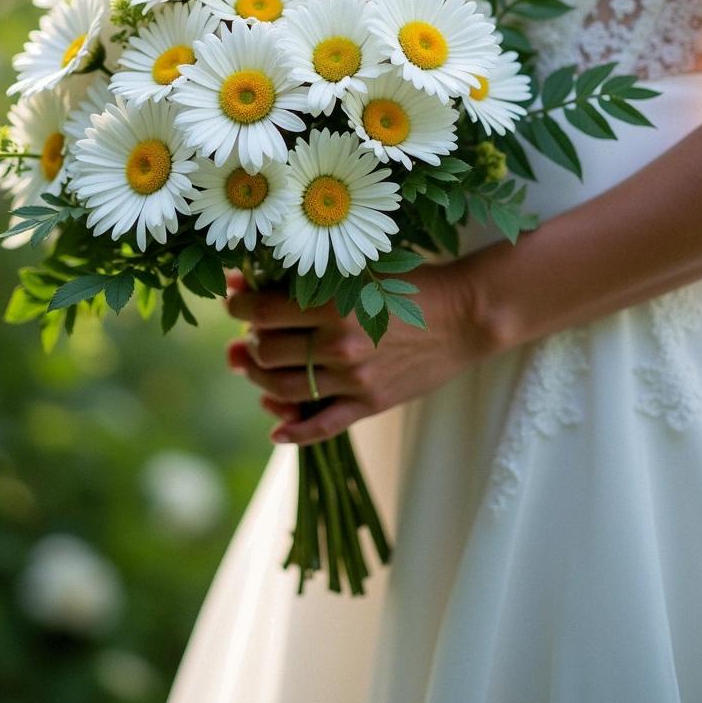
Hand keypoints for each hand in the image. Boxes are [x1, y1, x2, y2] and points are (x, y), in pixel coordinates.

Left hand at [224, 261, 502, 445]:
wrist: (465, 314)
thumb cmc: (412, 282)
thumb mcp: (360, 270)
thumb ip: (310, 277)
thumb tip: (249, 280)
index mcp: (334, 304)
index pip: (261, 312)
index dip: (238, 304)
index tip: (235, 297)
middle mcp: (340, 345)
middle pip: (265, 353)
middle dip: (249, 341)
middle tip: (252, 331)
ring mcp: (354, 379)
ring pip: (282, 391)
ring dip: (259, 379)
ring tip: (259, 365)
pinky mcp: (371, 403)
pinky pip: (322, 427)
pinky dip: (293, 432)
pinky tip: (276, 430)